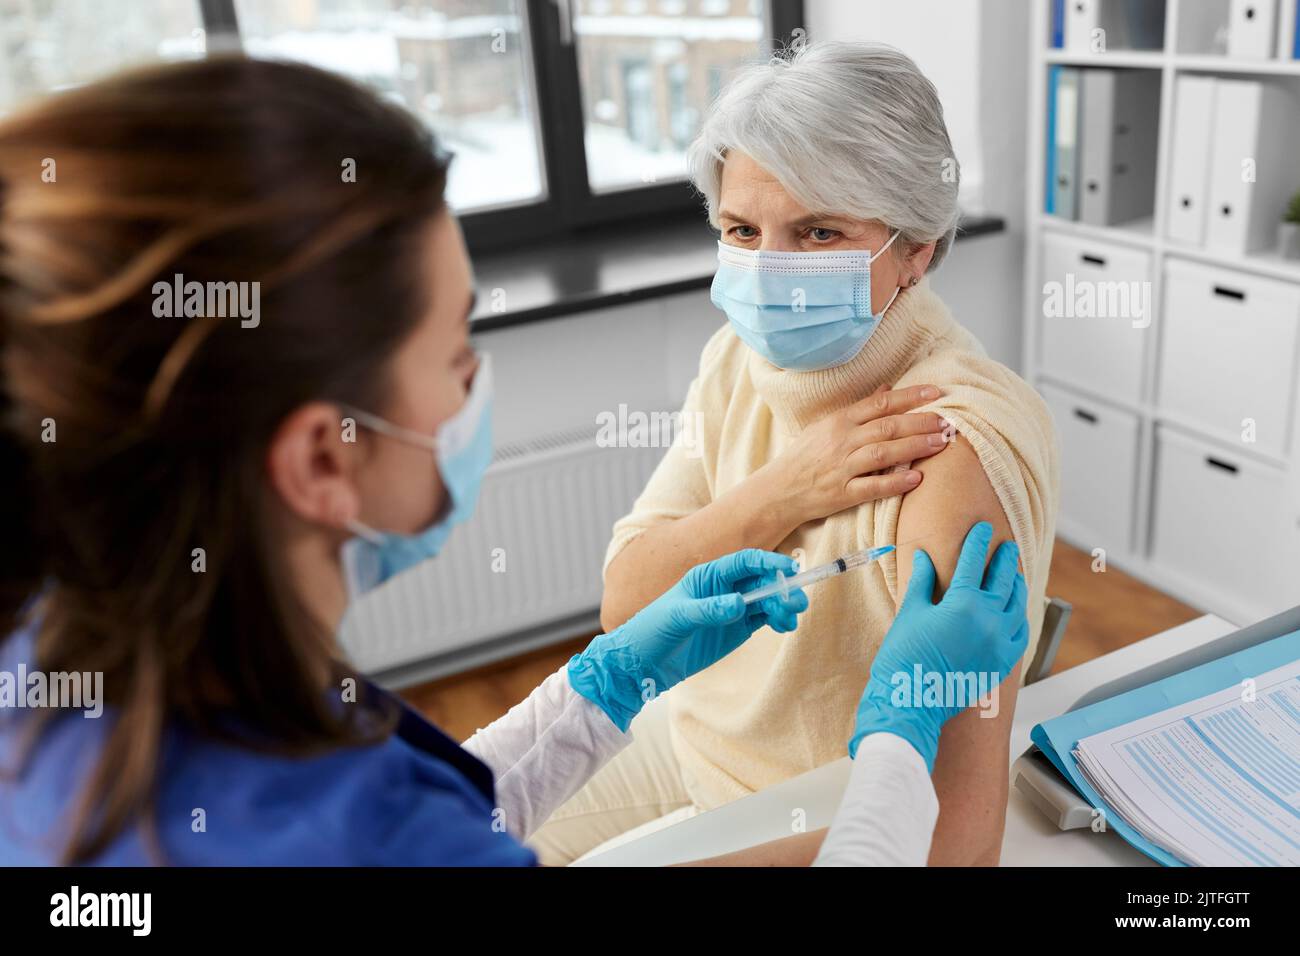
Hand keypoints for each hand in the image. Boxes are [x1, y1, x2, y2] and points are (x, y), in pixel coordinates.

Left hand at [569, 549, 807, 730]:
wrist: (643, 662)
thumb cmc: (652, 631)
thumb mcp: (677, 618)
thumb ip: (708, 610)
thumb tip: (739, 604)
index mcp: (708, 575)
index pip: (744, 562)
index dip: (768, 563)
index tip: (788, 571)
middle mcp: (723, 588)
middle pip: (761, 581)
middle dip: (781, 588)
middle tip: (797, 602)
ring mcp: (732, 608)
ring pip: (766, 600)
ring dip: (783, 604)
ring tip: (792, 617)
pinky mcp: (737, 628)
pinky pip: (763, 618)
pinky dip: (777, 619)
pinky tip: (785, 625)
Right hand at [754, 384, 950, 528]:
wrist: (778, 490)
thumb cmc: (805, 457)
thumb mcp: (827, 426)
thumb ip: (859, 410)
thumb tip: (886, 389)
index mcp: (839, 421)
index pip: (880, 403)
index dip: (910, 396)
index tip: (937, 392)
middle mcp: (842, 441)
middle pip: (887, 426)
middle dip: (921, 422)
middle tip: (948, 421)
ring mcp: (842, 467)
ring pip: (883, 452)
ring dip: (915, 447)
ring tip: (941, 444)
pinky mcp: (842, 494)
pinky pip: (872, 486)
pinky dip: (895, 482)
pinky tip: (916, 478)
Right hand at [848, 521, 1029, 770]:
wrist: (911, 702)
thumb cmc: (904, 658)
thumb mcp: (910, 613)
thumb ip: (922, 582)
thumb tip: (924, 556)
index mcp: (964, 604)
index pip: (975, 561)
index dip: (978, 541)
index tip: (982, 528)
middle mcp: (989, 620)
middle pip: (1004, 579)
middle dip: (1004, 559)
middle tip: (1005, 545)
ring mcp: (1000, 642)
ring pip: (1017, 605)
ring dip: (1015, 586)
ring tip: (1013, 574)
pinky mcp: (1003, 662)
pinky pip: (1020, 633)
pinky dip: (1019, 617)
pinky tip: (1014, 611)